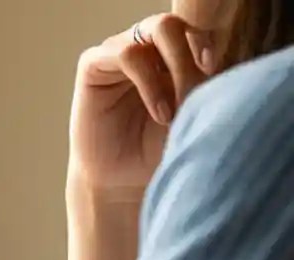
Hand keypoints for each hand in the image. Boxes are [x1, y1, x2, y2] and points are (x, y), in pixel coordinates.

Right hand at [69, 13, 211, 196]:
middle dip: (192, 51)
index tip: (214, 68)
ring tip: (175, 110)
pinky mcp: (93, 66)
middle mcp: (146, 48)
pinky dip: (149, 80)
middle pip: (175, 22)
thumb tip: (222, 64)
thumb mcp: (193, 114)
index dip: (206, 40)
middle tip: (197, 91)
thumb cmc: (159, 149)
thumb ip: (206, 84)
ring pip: (156, 29)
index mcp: (171, 54)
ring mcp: (119, 54)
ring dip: (176, 65)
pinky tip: (160, 111)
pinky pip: (127, 53)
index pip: (193, 27)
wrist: (123, 181)